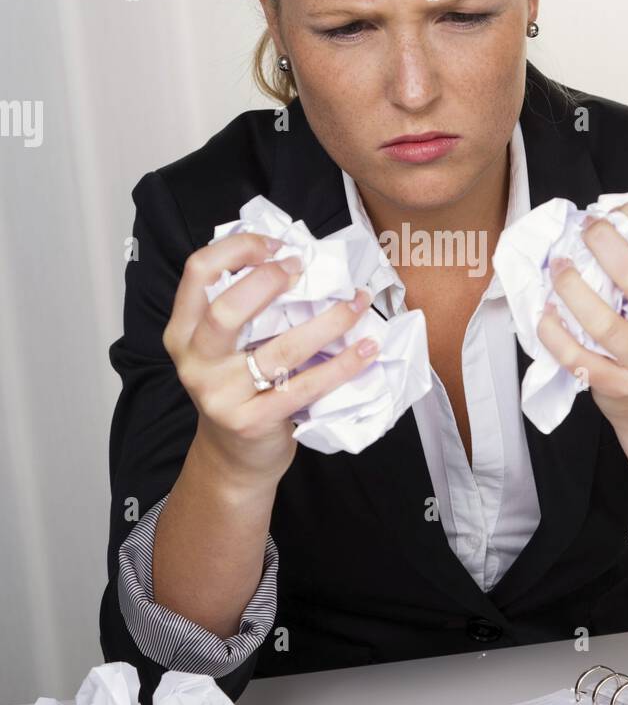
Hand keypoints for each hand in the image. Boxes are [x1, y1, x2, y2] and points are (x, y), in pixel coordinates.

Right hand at [162, 231, 379, 485]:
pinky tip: (366, 349)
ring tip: (357, 303)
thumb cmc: (238, 389)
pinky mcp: (253, 421)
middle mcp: (195, 361)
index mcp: (183, 331)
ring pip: (279, 350)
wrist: (235, 459)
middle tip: (306, 269)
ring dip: (328, 321)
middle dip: (270, 281)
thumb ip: (243, 309)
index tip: (277, 245)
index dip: (239, 248)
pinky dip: (342, 365)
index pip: (198, 272)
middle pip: (226, 310)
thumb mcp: (224, 348)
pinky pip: (305, 387)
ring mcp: (220, 395)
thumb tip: (294, 257)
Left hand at [537, 201, 627, 428]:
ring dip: (571, 287)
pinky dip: (554, 332)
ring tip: (558, 268)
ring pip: (602, 320)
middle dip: (602, 243)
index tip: (614, 209)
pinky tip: (546, 313)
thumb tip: (609, 219)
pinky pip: (577, 356)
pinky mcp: (619, 385)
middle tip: (583, 230)